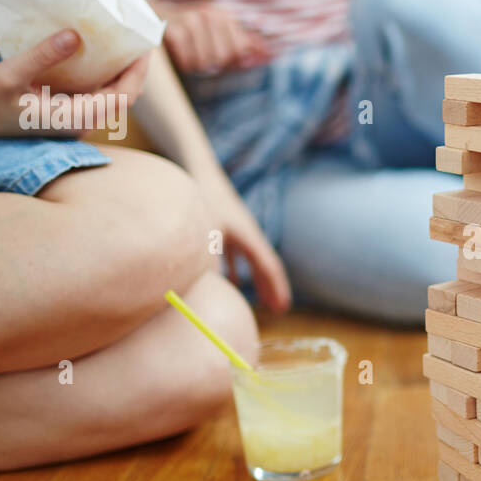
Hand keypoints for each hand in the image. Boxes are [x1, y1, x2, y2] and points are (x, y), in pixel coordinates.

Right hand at [0, 29, 148, 137]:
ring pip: (112, 96)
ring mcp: (77, 121)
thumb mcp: (8, 75)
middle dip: (135, 69)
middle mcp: (81, 124)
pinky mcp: (69, 114)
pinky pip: (96, 94)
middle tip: (138, 37)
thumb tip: (76, 35)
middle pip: (123, 97)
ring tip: (124, 40)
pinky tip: (100, 51)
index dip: (137, 73)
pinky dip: (104, 74)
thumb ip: (42, 56)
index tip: (144, 47)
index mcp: (72, 119)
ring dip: (121, 71)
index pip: (121, 98)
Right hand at [155, 0, 270, 74]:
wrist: (148, 19)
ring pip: (206, 61)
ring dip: (197, 66)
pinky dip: (184, 64)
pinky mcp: (173, 29)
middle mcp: (209, 14)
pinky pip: (187, 60)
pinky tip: (179, 58)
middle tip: (200, 58)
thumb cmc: (188, 33)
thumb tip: (268, 54)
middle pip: (224, 57)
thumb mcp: (218, 36)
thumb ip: (245, 45)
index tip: (218, 58)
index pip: (240, 50)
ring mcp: (190, 20)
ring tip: (188, 56)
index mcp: (223, 16)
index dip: (230, 61)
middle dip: (213, 64)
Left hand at [194, 168, 291, 311]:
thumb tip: (206, 291)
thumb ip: (207, 262)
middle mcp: (247, 234)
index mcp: (248, 235)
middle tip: (279, 309)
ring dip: (258, 281)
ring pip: (253, 261)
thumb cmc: (204, 200)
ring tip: (262, 301)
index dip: (276, 287)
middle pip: (264, 265)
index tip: (283, 307)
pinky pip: (237, 254)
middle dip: (271, 287)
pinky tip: (232, 284)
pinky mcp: (225, 227)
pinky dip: (238, 270)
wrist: (198, 170)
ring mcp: (237, 230)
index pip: (268, 265)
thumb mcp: (206, 234)